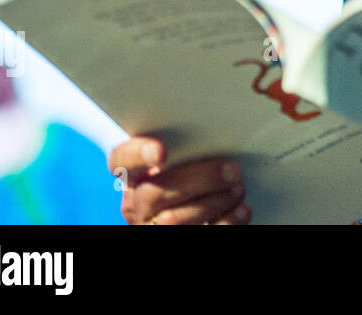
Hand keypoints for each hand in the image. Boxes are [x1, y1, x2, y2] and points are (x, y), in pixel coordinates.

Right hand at [109, 136, 250, 224]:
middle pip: (155, 193)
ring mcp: (153, 225)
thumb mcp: (186, 157)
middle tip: (232, 170)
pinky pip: (203, 233)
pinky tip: (241, 209)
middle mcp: (137, 203)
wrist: (199, 203)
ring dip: (215, 202)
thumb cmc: (196, 171)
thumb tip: (215, 124)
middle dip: (199, 180)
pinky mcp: (181, 237)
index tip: (161, 151)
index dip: (136, 155)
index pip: (120, 161)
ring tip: (238, 187)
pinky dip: (227, 221)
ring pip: (174, 220)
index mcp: (134, 175)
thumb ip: (188, 145)